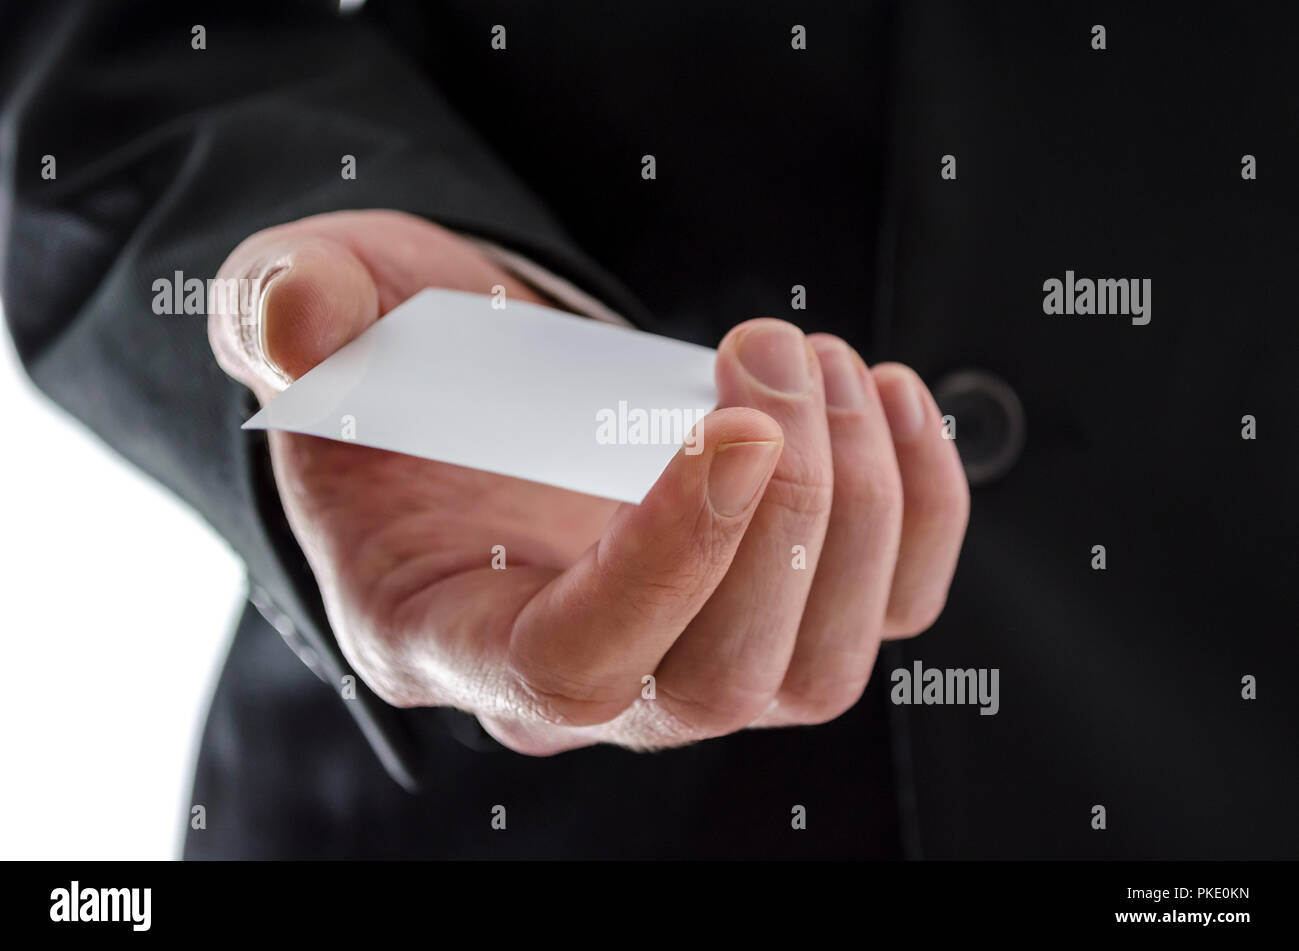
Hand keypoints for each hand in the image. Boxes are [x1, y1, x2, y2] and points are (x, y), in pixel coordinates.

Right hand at [209, 210, 968, 753]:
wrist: (477, 389)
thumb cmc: (395, 366)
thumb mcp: (316, 310)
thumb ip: (284, 308)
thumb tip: (303, 319)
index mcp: (450, 633)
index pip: (574, 667)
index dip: (669, 566)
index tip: (736, 428)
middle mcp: (582, 683)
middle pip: (720, 681)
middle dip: (785, 511)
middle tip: (770, 350)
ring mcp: (689, 658)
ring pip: (820, 666)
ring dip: (859, 504)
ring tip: (823, 361)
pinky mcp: (774, 611)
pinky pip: (888, 614)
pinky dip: (923, 514)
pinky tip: (894, 399)